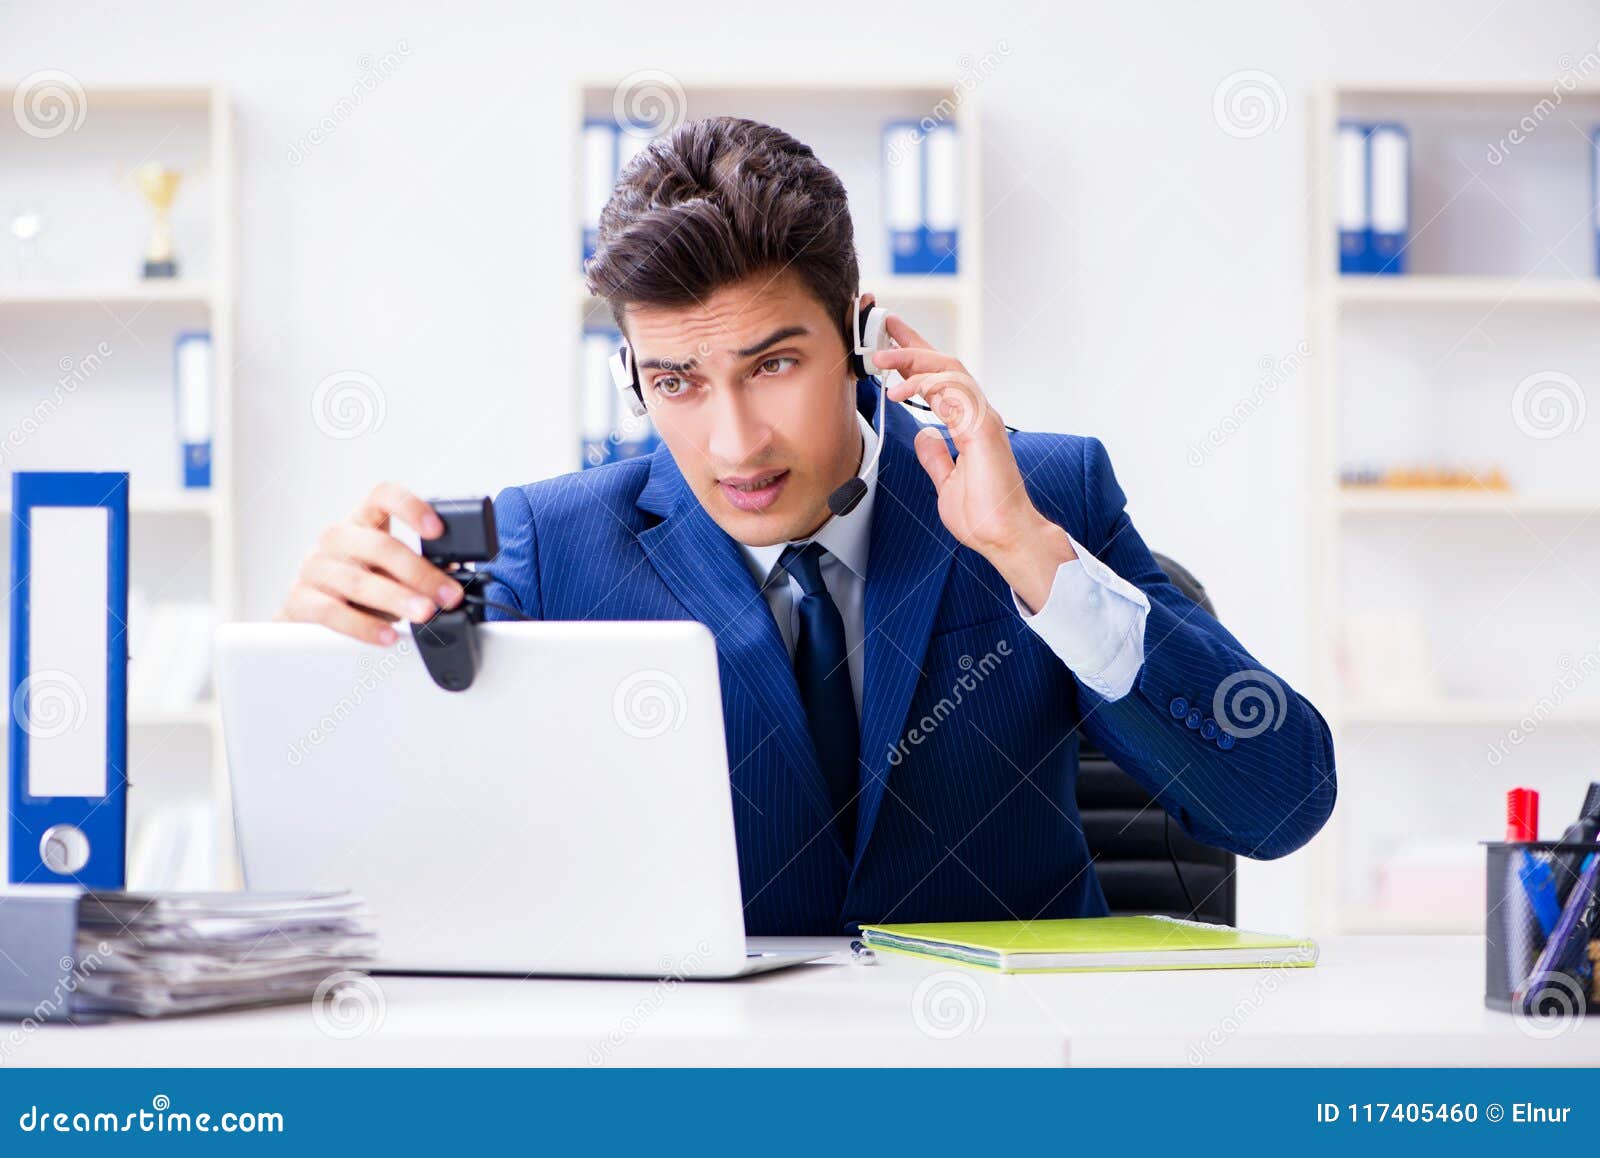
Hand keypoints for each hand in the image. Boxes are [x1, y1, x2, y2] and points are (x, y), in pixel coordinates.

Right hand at [279, 482, 463, 644]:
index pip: (382, 497)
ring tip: (425, 613)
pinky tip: (388, 636)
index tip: (437, 530)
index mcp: (361, 522)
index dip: (411, 508)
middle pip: (379, 546)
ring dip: (397, 598)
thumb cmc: (358, 586)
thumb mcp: (390, 571)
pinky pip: (333, 613)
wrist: (307, 614)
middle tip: (448, 595)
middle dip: (420, 572)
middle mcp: (336, 539)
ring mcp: (315, 568)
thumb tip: (455, 575)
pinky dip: (364, 627)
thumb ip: (418, 569)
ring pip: (358, 581)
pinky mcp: (300, 600)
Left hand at [870, 317, 1074, 611]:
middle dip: (913, 342)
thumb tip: (924, 434)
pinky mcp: (983, 427)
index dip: (914, 360)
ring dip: (913, 358)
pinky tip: (900, 389)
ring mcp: (983, 417)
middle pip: (945, 363)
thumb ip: (936, 457)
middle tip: (885, 324)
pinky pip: (955, 390)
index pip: (939, 382)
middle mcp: (978, 414)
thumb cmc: (983, 516)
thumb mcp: (946, 482)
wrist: (1005, 535)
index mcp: (969, 425)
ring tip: (881, 357)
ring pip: (950, 368)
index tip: (890, 344)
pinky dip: (925, 383)